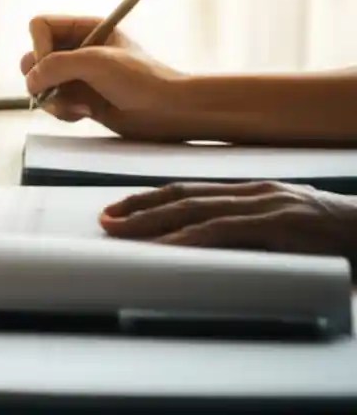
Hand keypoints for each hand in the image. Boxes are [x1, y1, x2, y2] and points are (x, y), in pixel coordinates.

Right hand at [20, 15, 187, 140]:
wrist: (167, 112)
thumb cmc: (141, 79)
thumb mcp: (97, 63)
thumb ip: (57, 65)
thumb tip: (31, 80)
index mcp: (85, 28)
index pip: (41, 27)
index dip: (39, 46)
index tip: (50, 66)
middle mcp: (78, 49)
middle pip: (35, 56)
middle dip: (42, 77)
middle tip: (55, 89)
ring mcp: (78, 75)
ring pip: (40, 83)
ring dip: (53, 98)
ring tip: (77, 107)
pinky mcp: (80, 98)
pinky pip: (52, 102)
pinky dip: (62, 111)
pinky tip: (84, 114)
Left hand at [100, 181, 356, 263]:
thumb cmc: (335, 238)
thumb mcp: (286, 228)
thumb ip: (250, 233)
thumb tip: (210, 247)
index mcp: (252, 192)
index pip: (190, 191)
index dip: (151, 199)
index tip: (119, 209)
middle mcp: (253, 193)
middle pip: (183, 196)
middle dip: (139, 207)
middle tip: (105, 220)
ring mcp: (266, 206)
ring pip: (195, 211)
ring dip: (153, 222)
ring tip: (120, 232)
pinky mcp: (278, 225)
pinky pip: (223, 231)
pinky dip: (189, 239)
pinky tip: (164, 248)